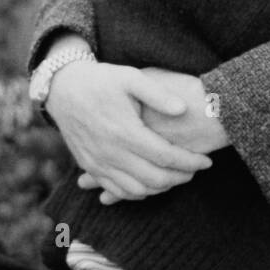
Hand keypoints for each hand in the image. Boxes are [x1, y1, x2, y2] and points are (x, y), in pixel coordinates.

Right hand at [47, 58, 213, 203]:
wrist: (62, 88)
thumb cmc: (101, 80)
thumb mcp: (130, 77)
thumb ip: (158, 94)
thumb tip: (183, 109)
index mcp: (125, 131)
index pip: (166, 156)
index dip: (190, 162)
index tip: (207, 161)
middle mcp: (111, 152)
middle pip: (155, 178)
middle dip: (180, 177)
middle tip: (196, 170)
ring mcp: (98, 163)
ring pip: (137, 189)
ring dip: (162, 187)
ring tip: (178, 176)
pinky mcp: (90, 167)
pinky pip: (117, 190)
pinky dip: (139, 192)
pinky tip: (152, 183)